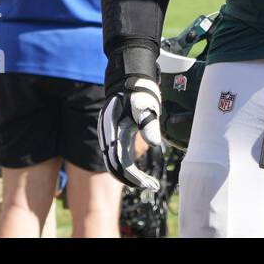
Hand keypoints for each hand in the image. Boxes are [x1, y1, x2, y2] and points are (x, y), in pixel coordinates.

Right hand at [98, 73, 162, 191]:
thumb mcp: (146, 105)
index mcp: (112, 130)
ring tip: (151, 183)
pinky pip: (120, 157)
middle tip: (153, 186)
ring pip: (116, 164)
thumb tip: (155, 144)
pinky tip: (142, 174)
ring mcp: (110, 137)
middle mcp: (108, 136)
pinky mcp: (116, 136)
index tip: (148, 184)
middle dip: (133, 180)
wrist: (128, 78)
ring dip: (131, 176)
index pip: (119, 162)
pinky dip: (130, 168)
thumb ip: (149, 124)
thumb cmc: (139, 91)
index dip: (133, 176)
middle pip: (115, 167)